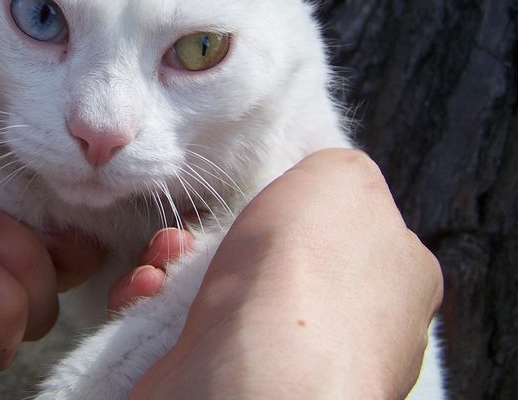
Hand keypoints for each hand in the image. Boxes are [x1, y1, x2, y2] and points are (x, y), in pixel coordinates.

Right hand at [131, 149, 442, 398]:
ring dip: (179, 262)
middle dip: (220, 232)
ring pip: (222, 289)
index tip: (259, 193)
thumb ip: (339, 168)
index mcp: (397, 275)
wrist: (254, 378)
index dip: (297, 201)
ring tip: (166, 256)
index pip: (346, 225)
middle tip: (195, 227)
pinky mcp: (228, 382)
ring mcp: (290, 361)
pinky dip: (158, 300)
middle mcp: (352, 326)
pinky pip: (187, 327)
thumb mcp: (343, 175)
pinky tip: (150, 289)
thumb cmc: (308, 269)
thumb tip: (321, 183)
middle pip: (275, 256)